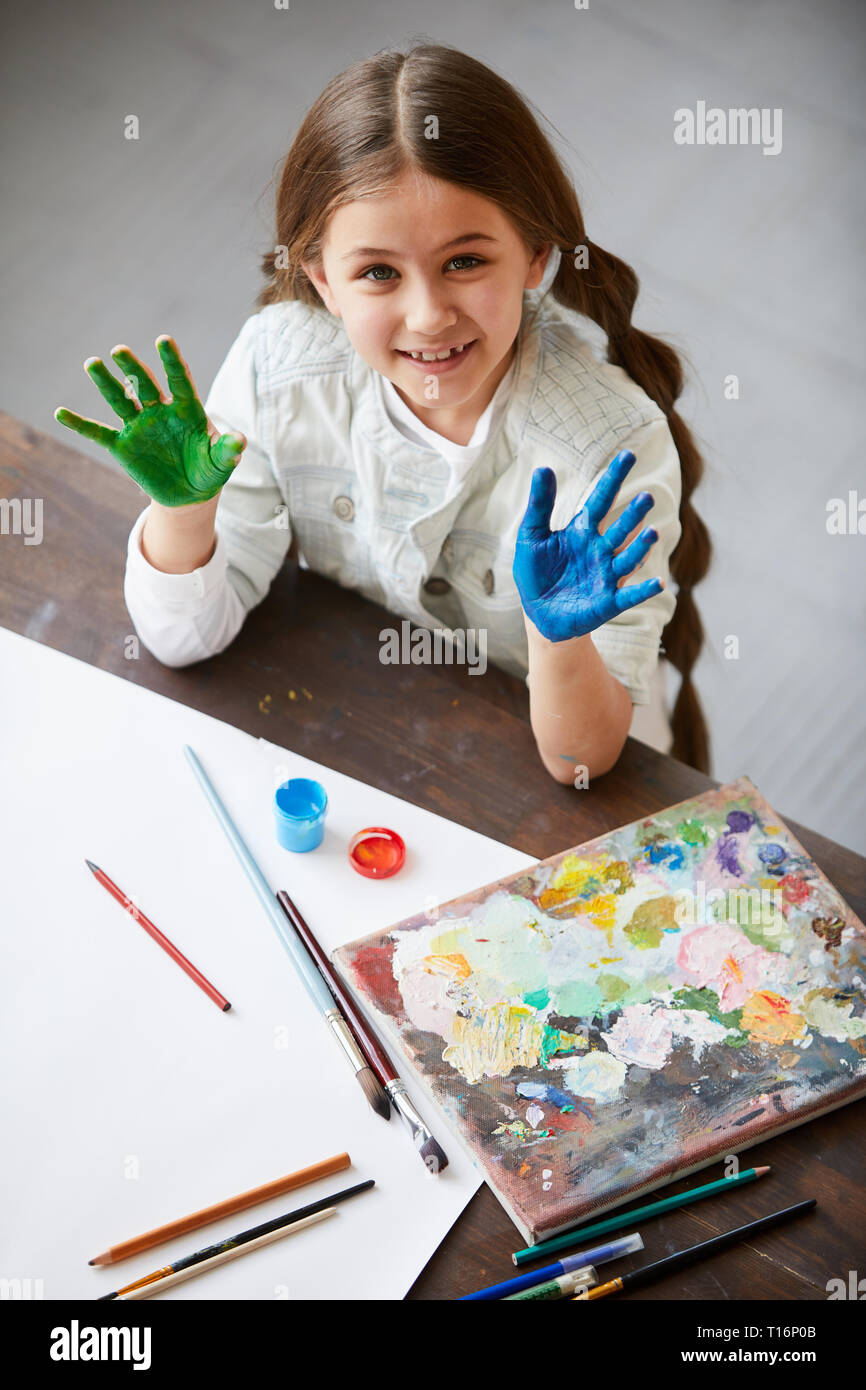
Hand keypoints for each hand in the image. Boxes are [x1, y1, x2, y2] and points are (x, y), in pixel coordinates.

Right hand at [54, 336, 244, 506]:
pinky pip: (99, 433)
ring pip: (120, 400)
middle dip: (132, 368)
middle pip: (144, 384)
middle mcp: (159, 411)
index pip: (179, 379)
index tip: (163, 340)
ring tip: (92, 363)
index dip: (172, 361)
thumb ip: (227, 450)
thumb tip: (241, 442)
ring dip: (106, 383)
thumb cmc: (209, 468)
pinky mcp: (123, 446)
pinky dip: (80, 424)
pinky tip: (61, 413)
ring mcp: (138, 426)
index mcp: (185, 408)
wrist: (190, 493)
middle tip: (120, 350)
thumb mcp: (221, 461)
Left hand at [513, 450, 663, 641]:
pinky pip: (630, 595)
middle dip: (633, 514)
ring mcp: (607, 575)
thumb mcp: (531, 536)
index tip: (628, 455)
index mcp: (583, 530)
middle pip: (621, 528)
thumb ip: (540, 505)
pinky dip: (644, 590)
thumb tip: (542, 468)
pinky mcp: (609, 602)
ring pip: (629, 557)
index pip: (602, 499)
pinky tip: (658, 583)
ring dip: (642, 546)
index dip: (614, 478)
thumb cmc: (537, 572)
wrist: (539, 613)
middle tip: (646, 497)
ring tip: (651, 532)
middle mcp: (601, 550)